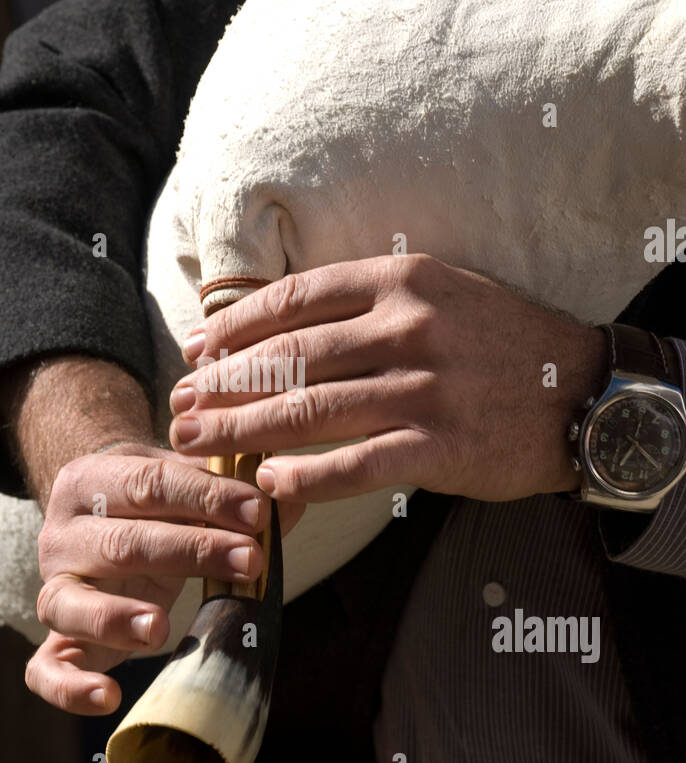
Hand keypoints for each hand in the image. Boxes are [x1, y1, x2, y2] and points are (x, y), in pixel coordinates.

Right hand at [25, 443, 302, 715]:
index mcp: (90, 480)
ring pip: (70, 604)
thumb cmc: (157, 504)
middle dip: (190, 551)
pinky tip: (109, 697)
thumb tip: (292, 498)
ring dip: (116, 617)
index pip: (148, 484)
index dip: (205, 497)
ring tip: (160, 627)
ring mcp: (53, 587)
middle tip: (247, 559)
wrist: (101, 520)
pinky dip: (70, 688)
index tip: (257, 512)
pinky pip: (44, 671)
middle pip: (120, 543)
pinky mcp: (55, 641)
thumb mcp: (188, 485)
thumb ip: (235, 491)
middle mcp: (62, 533)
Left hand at [168, 254, 608, 505]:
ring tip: (199, 443)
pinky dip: (308, 475)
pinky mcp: (443, 446)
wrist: (582, 393)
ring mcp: (426, 388)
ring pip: (311, 409)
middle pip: (290, 356)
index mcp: (402, 280)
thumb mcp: (440, 293)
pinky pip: (358, 463)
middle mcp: (409, 327)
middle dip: (223, 384)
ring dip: (243, 429)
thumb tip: (282, 325)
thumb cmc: (500, 343)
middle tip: (180, 406)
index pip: (295, 298)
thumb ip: (368, 303)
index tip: (197, 350)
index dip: (236, 328)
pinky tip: (270, 482)